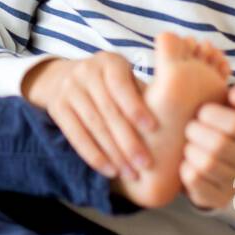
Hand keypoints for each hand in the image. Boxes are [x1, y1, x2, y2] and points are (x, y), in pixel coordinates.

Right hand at [22, 54, 158, 180]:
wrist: (64, 77)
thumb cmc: (112, 84)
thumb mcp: (127, 78)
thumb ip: (145, 93)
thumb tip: (178, 119)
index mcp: (109, 62)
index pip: (121, 85)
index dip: (136, 107)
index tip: (153, 129)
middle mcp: (86, 72)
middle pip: (108, 110)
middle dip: (128, 139)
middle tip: (146, 163)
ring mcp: (69, 90)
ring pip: (93, 125)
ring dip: (114, 153)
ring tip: (131, 173)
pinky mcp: (57, 108)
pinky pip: (76, 136)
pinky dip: (94, 156)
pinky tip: (110, 171)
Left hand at [180, 79, 234, 209]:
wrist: (217, 168)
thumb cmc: (222, 130)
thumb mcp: (234, 110)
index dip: (212, 115)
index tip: (201, 112)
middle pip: (218, 145)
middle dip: (196, 133)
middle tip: (189, 128)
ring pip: (205, 164)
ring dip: (190, 151)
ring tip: (188, 145)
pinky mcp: (219, 200)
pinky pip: (194, 181)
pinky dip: (185, 170)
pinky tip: (186, 163)